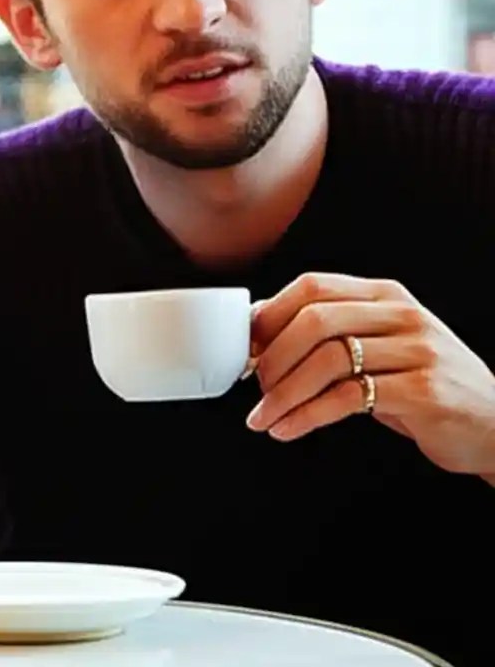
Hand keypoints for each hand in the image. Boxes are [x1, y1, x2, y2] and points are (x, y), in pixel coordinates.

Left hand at [247, 273, 494, 481]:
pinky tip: (288, 429)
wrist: (493, 423)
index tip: (245, 347)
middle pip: (315, 321)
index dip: (269, 315)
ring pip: (327, 361)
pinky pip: (347, 398)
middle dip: (272, 358)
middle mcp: (402, 316)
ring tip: (262, 417)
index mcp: (385, 296)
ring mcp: (417, 351)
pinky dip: (306, 416)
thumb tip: (258, 332)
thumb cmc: (421, 384)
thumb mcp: (381, 346)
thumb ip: (333, 334)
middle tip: (253, 387)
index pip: (313, 286)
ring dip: (282, 394)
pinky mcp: (423, 392)